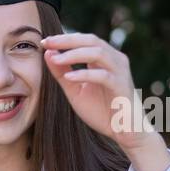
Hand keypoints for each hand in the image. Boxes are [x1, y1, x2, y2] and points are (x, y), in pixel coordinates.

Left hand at [41, 32, 169, 170]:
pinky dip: (85, 74)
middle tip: (47, 43)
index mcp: (104, 59)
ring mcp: (120, 71)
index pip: (84, 40)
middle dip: (67, 41)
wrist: (124, 131)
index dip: (64, 39)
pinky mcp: (121, 86)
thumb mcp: (75, 91)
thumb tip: (48, 53)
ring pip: (98, 53)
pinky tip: (69, 77)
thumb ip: (62, 73)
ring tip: (55, 59)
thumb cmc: (102, 111)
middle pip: (91, 40)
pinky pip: (103, 76)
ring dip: (74, 54)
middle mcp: (114, 60)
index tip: (44, 42)